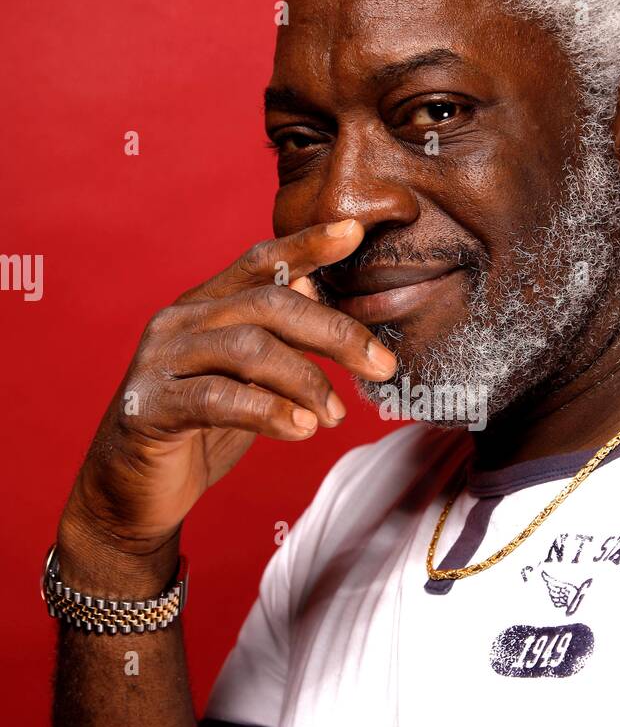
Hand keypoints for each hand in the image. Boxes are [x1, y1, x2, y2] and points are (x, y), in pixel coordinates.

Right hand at [58, 218, 395, 563]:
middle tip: (382, 365)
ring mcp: (160, 361)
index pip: (260, 263)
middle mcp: (179, 322)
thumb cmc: (195, 432)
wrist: (130, 494)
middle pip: (268, 304)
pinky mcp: (151, 406)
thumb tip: (313, 286)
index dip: (306, 245)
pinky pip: (219, 398)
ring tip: (335, 416)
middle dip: (334, 331)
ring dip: (306, 380)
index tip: (355, 232)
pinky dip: (269, 412)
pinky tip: (302, 429)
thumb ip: (272, 337)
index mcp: (204, 307)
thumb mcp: (243, 380)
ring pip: (249, 348)